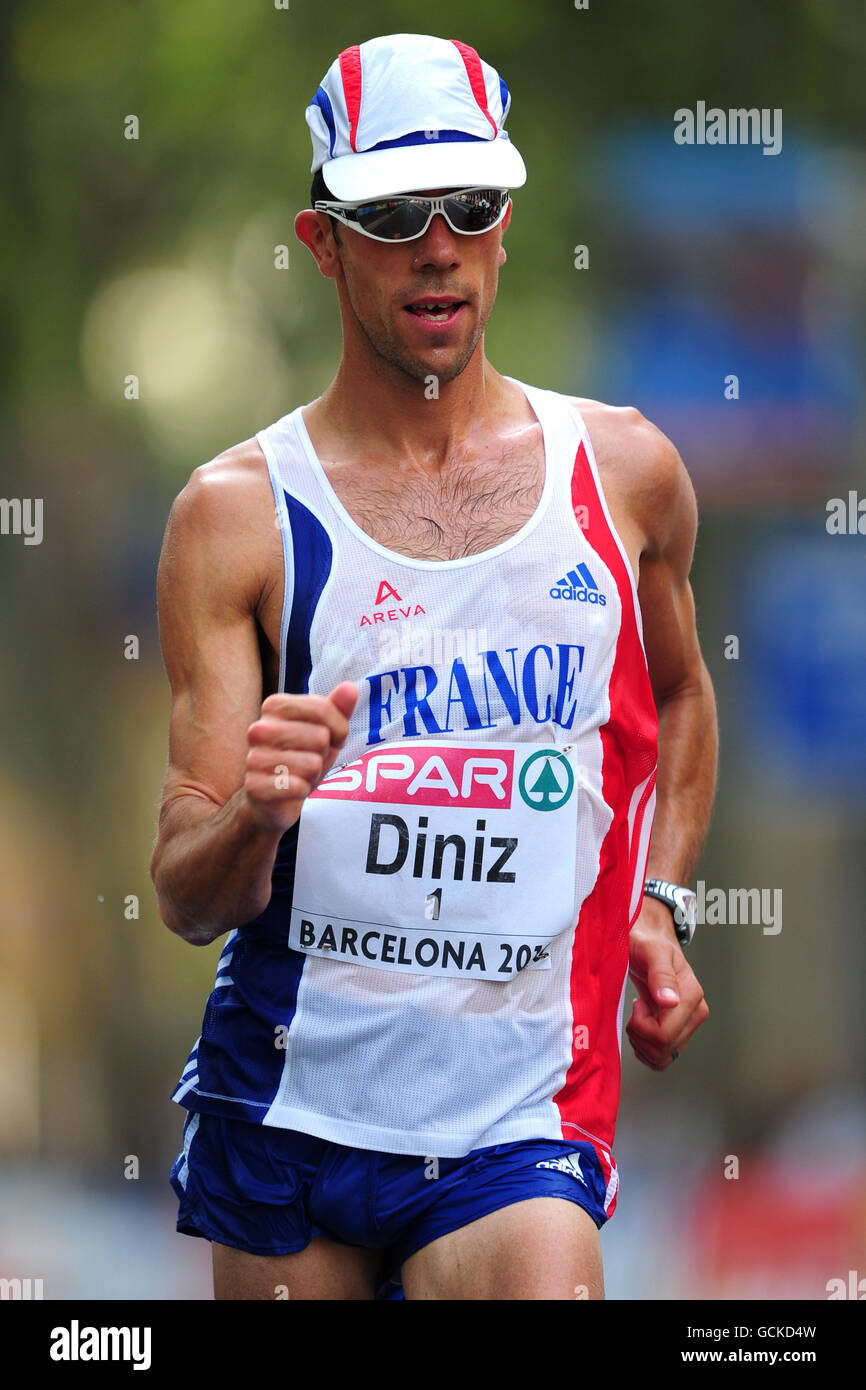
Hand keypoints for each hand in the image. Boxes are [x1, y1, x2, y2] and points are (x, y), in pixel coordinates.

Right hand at [242, 682, 357, 831]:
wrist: (274, 797)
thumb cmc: (301, 757)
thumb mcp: (324, 730)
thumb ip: (337, 708)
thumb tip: (350, 687)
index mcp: (274, 706)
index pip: (322, 708)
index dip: (338, 728)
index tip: (331, 739)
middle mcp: (259, 729)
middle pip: (320, 736)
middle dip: (324, 754)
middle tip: (309, 759)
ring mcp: (254, 758)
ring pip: (312, 764)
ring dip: (313, 774)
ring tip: (300, 774)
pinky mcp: (255, 787)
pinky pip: (297, 787)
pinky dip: (302, 791)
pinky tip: (291, 789)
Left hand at [625, 896, 708, 1069]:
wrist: (647, 941)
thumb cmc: (647, 943)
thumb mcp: (650, 951)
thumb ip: (660, 974)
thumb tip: (671, 1001)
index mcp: (692, 996)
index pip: (664, 1036)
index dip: (641, 1026)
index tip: (637, 1004)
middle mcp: (694, 1013)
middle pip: (662, 1049)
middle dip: (640, 1034)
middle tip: (636, 1009)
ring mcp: (687, 1025)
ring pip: (661, 1057)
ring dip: (641, 1043)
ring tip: (638, 1017)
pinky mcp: (677, 1032)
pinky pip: (661, 1058)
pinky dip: (645, 1049)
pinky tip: (640, 1028)